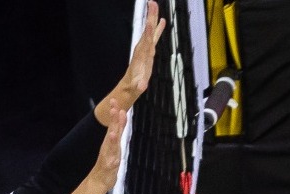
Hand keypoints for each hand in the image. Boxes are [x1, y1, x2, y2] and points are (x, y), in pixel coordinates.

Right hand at [86, 105, 127, 190]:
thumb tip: (121, 115)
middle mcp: (108, 146)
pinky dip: (112, 156)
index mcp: (111, 141)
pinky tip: (114, 153)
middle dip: (114, 119)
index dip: (115, 113)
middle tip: (114, 106)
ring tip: (114, 129)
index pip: (114, 125)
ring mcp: (108, 155)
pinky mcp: (109, 165)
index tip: (115, 100)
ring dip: (113, 135)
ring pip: (111, 144)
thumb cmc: (108, 162)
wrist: (99, 180)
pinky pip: (111, 159)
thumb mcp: (115, 145)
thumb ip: (118, 131)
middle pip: (112, 130)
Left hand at [95, 1, 167, 121]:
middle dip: (150, 17)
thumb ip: (139, 86)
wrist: (128, 88)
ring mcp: (145, 50)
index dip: (150, 30)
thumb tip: (142, 86)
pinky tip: (162, 21)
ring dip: (152, 18)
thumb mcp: (136, 89)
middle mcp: (142, 50)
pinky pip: (153, 37)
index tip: (152, 18)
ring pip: (150, 31)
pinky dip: (157, 29)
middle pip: (147, 31)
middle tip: (152, 2)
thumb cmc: (132, 88)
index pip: (146, 40)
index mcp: (141, 56)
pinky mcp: (148, 51)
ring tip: (155, 6)